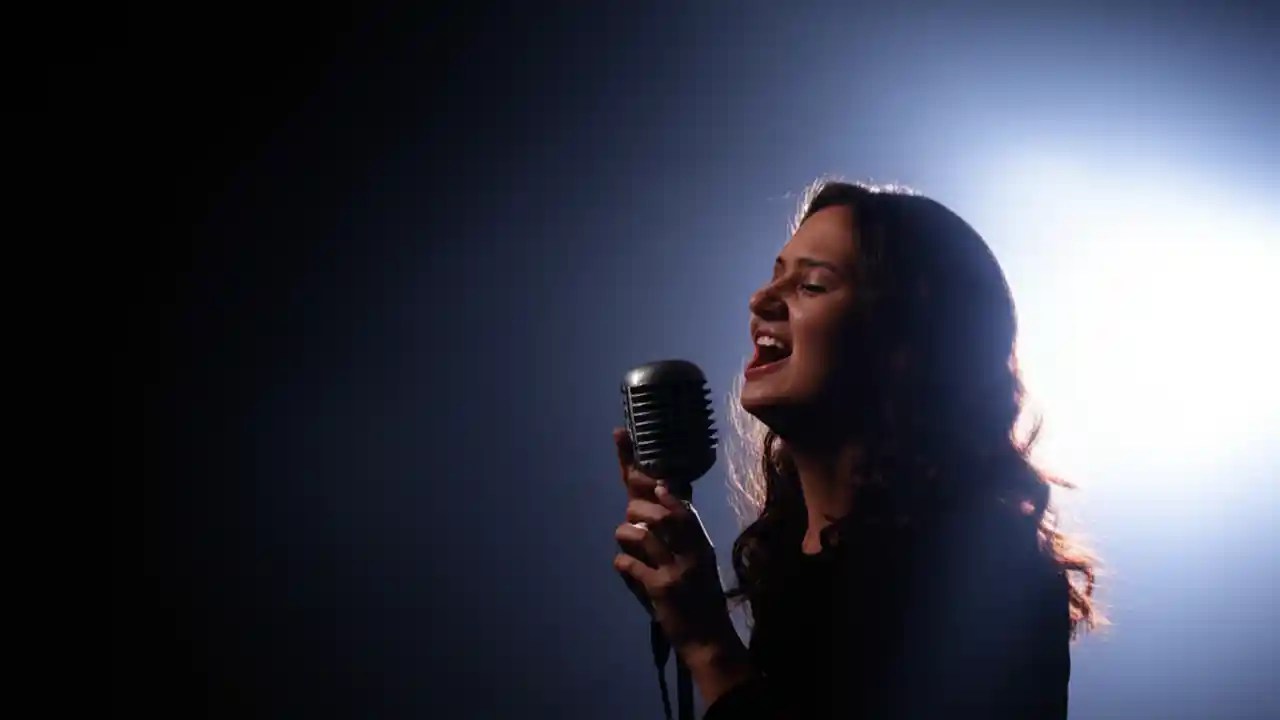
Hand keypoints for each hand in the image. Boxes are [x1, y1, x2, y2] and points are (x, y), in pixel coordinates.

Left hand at [611, 428, 734, 656]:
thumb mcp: (695, 556)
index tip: (621, 438)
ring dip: (627, 541)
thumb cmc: (697, 594)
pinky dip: (623, 567)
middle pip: (651, 510)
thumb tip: (655, 489)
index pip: (672, 497)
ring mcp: (676, 567)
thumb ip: (677, 526)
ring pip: (634, 533)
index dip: (643, 469)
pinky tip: (633, 574)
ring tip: (636, 554)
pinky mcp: (661, 589)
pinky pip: (626, 564)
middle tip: (635, 526)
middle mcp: (690, 547)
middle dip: (634, 514)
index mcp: (698, 537)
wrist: (708, 639)